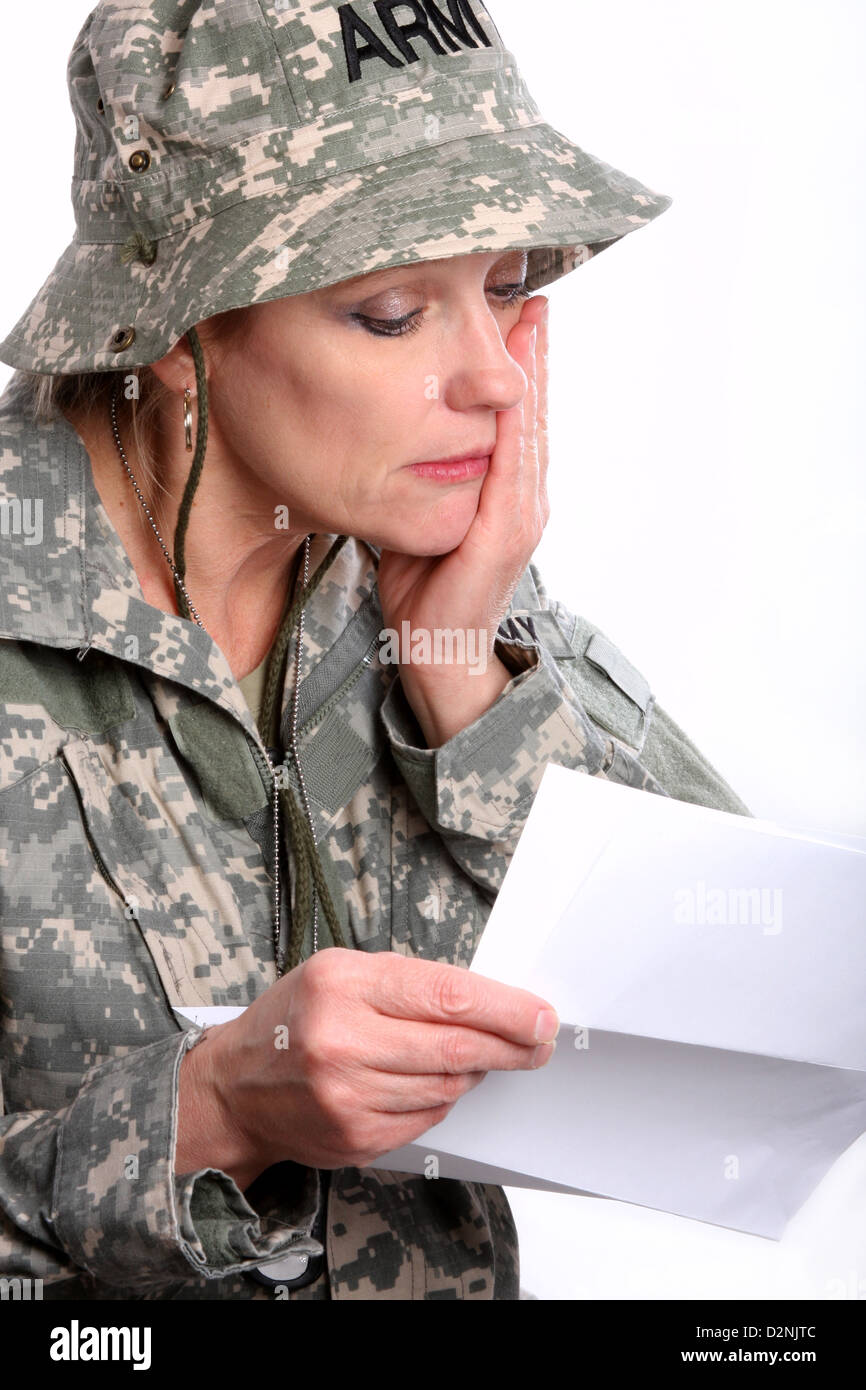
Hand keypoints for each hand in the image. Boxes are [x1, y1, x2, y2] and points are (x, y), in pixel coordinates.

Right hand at [177, 948, 559, 1183]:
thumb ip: (408, 983)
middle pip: (457, 1047)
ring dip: (472, 1070)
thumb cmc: (297, 1018)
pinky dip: (440, 1098)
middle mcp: (342, 1042)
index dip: (506, 1009)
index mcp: (342, 986)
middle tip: (538, 1043)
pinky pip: (428, 1118)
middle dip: (511, 1046)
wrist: (237, 1088)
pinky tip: (426, 1081)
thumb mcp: (341, 973)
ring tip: (471, 1054)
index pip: (447, 997)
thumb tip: (488, 1003)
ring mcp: (348, 1097)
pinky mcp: (356, 1138)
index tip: (541, 1016)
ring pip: (448, 1085)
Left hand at [376, 295, 550, 746]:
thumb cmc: (425, 590)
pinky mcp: (505, 533)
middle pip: (532, 413)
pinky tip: (508, 387)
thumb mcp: (424, 521)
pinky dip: (512, 424)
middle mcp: (525, 499)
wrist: (437, 650)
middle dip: (533, 355)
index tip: (515, 315)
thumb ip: (425, 482)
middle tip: (532, 295)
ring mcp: (520, 515)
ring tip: (529, 321)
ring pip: (528, 430)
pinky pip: (510, 466)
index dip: (520, 368)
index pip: (518, 419)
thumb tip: (399, 439)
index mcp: (507, 495)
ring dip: (530, 375)